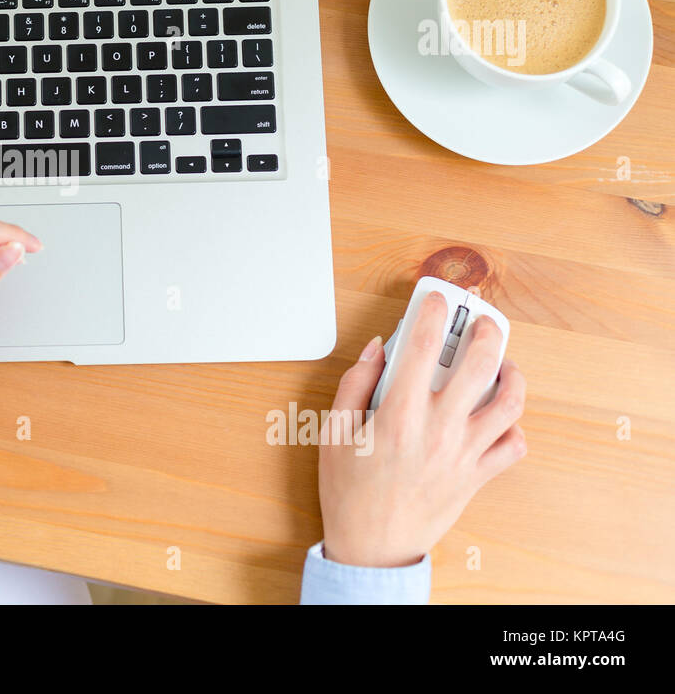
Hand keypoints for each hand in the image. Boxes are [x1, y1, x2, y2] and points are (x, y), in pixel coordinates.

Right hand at [317, 291, 527, 567]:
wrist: (372, 547)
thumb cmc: (349, 492)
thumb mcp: (334, 432)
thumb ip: (355, 384)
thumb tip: (376, 350)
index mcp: (399, 413)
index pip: (422, 345)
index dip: (432, 312)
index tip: (435, 299)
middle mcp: (439, 428)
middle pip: (479, 363)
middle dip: (485, 330)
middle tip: (480, 320)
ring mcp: (464, 453)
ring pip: (509, 402)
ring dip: (511, 373)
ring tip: (501, 362)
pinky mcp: (478, 476)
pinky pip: (513, 445)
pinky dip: (513, 426)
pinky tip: (498, 415)